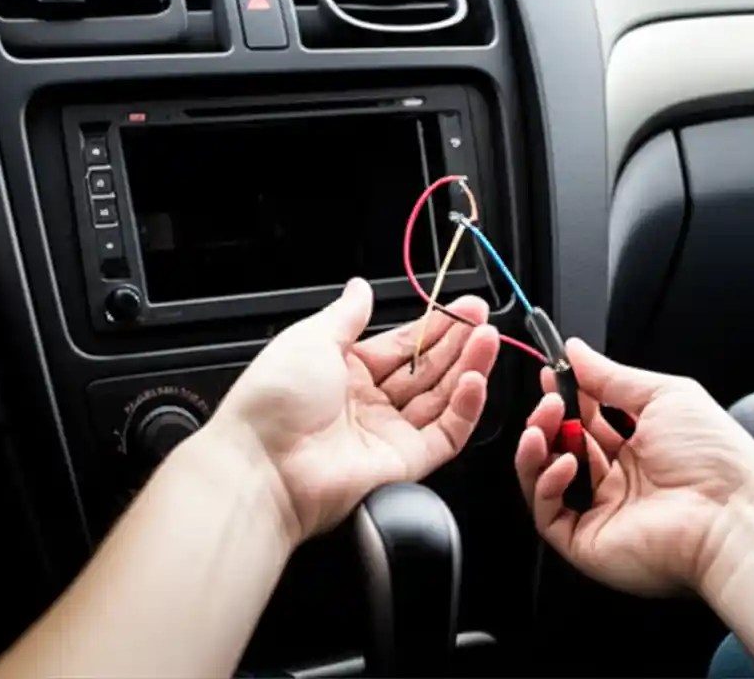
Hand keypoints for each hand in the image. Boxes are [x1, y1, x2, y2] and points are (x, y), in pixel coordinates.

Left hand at [209, 278, 500, 543]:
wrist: (263, 466)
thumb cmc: (275, 401)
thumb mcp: (310, 339)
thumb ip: (347, 314)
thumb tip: (360, 287)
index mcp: (345, 373)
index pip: (402, 345)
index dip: (434, 326)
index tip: (462, 307)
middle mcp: (369, 404)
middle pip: (426, 370)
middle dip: (458, 343)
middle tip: (484, 320)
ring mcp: (389, 434)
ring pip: (442, 398)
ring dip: (469, 368)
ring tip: (489, 341)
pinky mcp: (406, 463)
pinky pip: (446, 434)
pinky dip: (465, 408)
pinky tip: (476, 380)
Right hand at [515, 340, 753, 595]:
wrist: (731, 516)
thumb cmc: (714, 457)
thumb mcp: (664, 396)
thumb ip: (612, 375)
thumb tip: (575, 350)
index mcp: (640, 446)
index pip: (588, 418)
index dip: (566, 396)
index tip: (551, 372)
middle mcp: (618, 479)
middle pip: (563, 445)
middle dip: (549, 418)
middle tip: (548, 399)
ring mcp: (601, 511)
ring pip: (546, 477)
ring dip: (536, 446)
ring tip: (543, 424)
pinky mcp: (586, 542)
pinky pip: (548, 513)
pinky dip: (544, 484)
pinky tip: (564, 463)